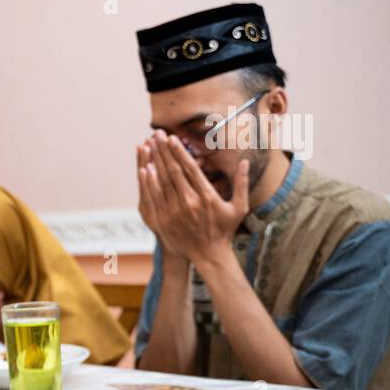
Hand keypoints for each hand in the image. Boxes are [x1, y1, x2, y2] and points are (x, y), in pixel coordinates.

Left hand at [137, 130, 247, 265]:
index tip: (172, 138)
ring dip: (153, 162)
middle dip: (164, 151)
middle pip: (172, 171)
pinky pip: (153, 198)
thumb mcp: (239, 207)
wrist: (209, 255)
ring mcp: (174, 213)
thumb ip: (241, 183)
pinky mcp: (164, 221)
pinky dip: (148, 183)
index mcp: (207, 196)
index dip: (179, 151)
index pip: (189, 168)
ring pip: (161, 182)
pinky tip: (144, 169)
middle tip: (157, 134)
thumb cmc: (225, 230)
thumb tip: (245, 161)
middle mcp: (189, 203)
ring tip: (148, 146)